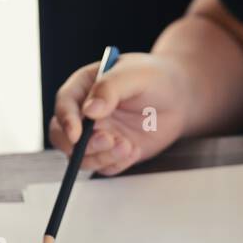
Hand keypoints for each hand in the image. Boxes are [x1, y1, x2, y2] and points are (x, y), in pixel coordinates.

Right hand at [49, 53, 188, 175]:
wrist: (178, 98)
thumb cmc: (155, 78)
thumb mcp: (134, 74)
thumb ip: (110, 88)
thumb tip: (89, 110)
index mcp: (83, 88)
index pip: (64, 105)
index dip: (66, 121)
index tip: (77, 134)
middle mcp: (84, 114)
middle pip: (63, 137)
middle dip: (82, 146)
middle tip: (108, 140)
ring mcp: (97, 136)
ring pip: (83, 158)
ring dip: (103, 157)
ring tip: (129, 145)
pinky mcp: (111, 153)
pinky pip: (105, 167)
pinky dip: (118, 164)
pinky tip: (135, 149)